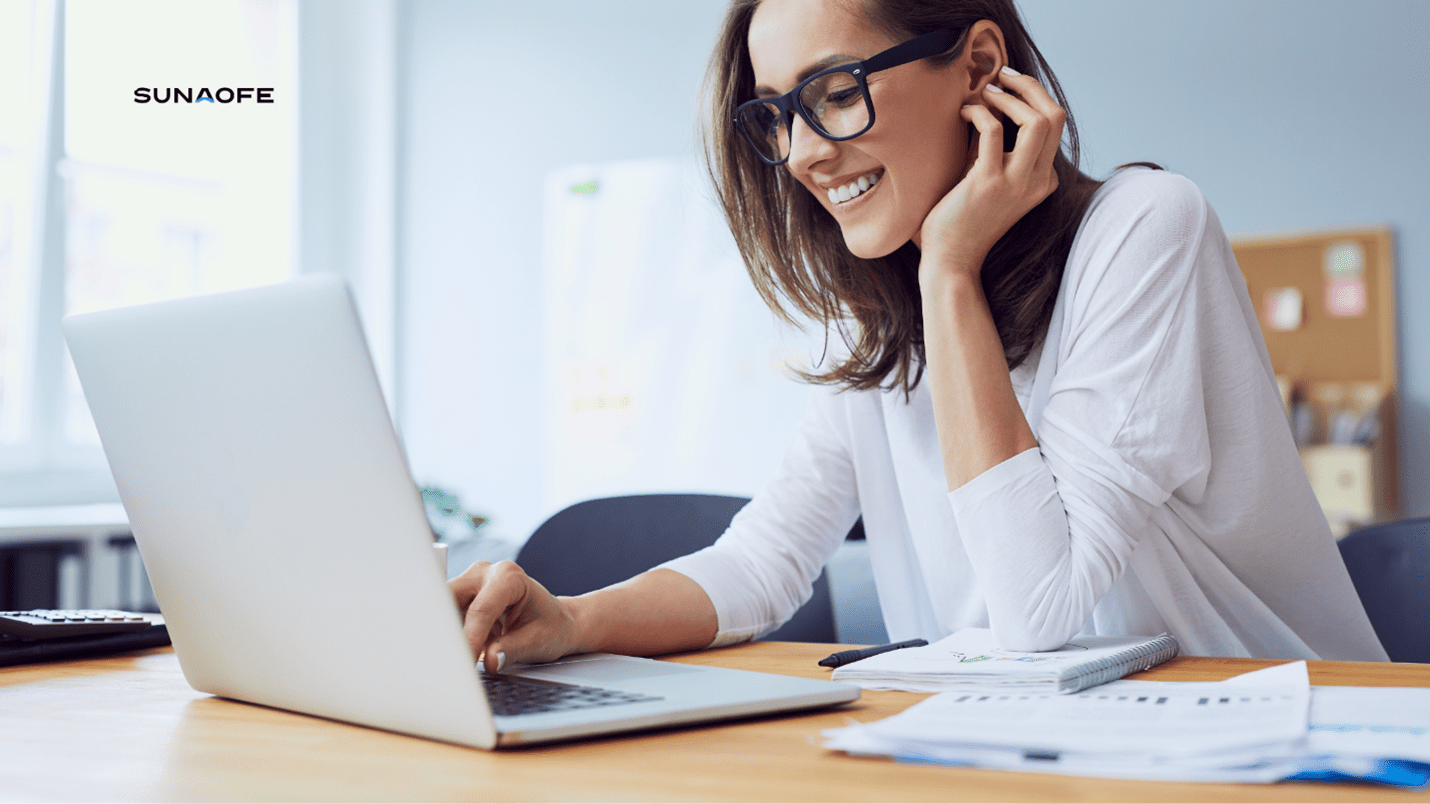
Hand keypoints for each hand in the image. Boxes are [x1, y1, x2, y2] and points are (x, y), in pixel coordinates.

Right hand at [448, 560, 581, 672]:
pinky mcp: (462, 596)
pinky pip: (447, 615)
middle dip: (446, 629)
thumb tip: (489, 660)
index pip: (481, 609)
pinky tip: (470, 646)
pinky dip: (452, 635)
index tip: (464, 663)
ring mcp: (471, 582)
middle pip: (450, 597)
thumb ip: (512, 650)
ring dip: (449, 633)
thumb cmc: (551, 627)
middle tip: (448, 659)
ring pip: (443, 607)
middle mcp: (486, 572)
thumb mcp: (538, 642)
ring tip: (465, 655)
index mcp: (509, 577)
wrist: (556, 622)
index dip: (470, 639)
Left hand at [918, 66, 1066, 279]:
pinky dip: (978, 112)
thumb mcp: (992, 180)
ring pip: (1037, 120)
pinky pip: (992, 130)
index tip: (1006, 87)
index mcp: (1043, 180)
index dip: (1032, 97)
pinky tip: (963, 112)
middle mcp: (1038, 180)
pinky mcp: (989, 183)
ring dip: (1010, 97)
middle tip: (1003, 76)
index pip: (1055, 125)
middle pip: (1055, 116)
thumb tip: (992, 104)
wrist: (951, 260)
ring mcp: (1017, 183)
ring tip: (986, 92)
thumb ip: (999, 149)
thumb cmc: (964, 219)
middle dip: (1030, 86)